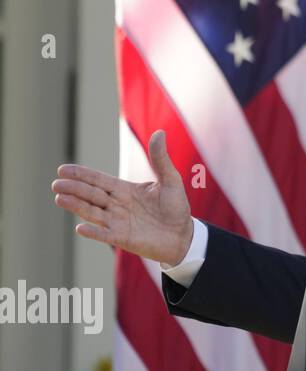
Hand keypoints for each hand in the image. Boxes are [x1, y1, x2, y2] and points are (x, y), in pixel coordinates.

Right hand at [51, 130, 192, 267]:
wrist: (184, 234)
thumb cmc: (176, 207)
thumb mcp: (170, 180)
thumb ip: (161, 159)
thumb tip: (159, 132)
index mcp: (125, 190)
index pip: (99, 180)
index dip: (82, 174)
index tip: (63, 169)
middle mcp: (116, 205)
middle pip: (91, 194)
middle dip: (74, 188)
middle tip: (56, 183)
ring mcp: (117, 222)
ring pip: (92, 212)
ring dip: (76, 206)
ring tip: (59, 198)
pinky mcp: (122, 238)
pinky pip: (104, 234)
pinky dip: (93, 232)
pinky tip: (80, 227)